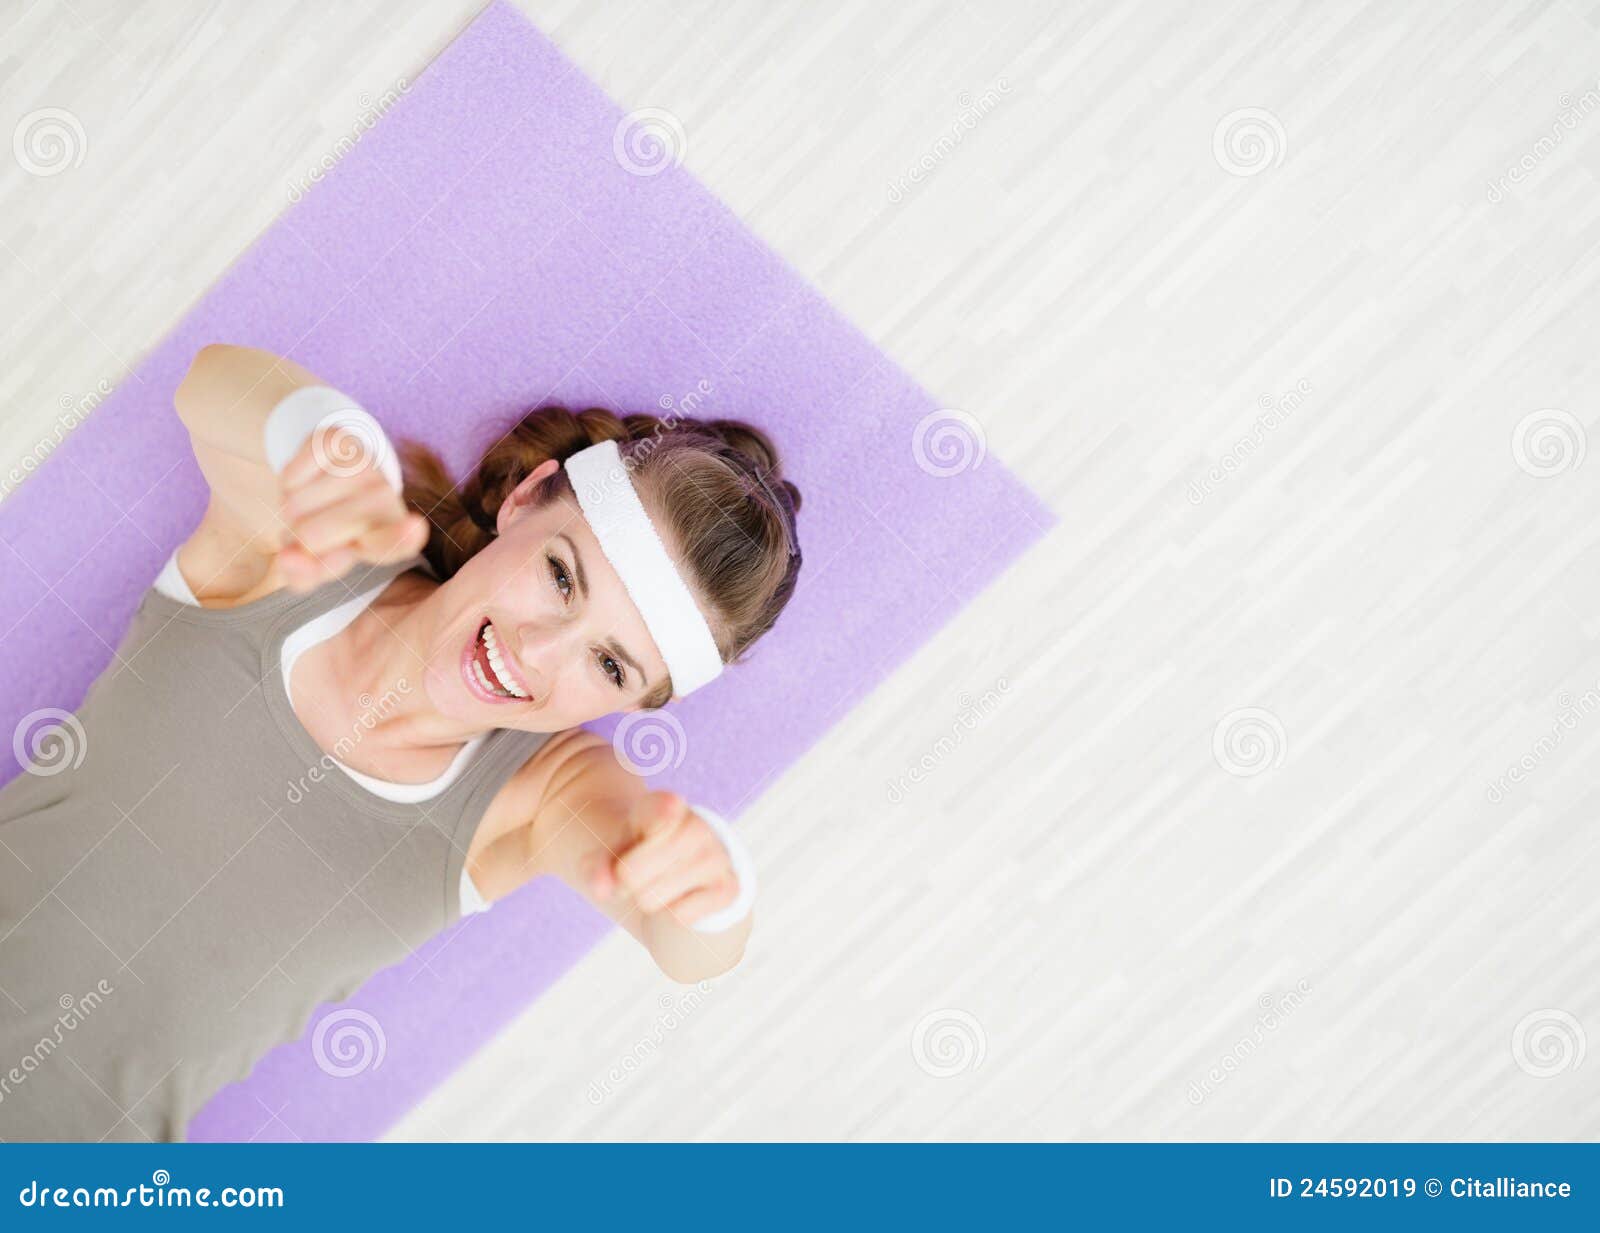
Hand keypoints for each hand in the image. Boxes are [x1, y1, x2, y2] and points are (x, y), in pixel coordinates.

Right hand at [276, 423, 427, 590]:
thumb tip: (289, 559)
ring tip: (313, 507)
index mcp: (389, 537)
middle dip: (295, 539)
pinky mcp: (338, 440)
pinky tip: (310, 481)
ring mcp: (363, 465)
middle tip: (310, 532)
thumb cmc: (332, 529)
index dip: (401, 536)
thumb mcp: (323, 561)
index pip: (395, 542)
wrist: (335, 475)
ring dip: (292, 512)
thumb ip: (305, 574)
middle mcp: (384, 498)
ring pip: (295, 505)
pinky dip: (289, 483)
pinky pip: (290, 475)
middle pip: (312, 536)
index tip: (414, 528)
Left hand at [588, 791, 741, 929]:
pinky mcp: (729, 889)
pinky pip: (678, 916)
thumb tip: (602, 889)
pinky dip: (669, 914)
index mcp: (666, 805)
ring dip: (646, 899)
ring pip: (653, 898)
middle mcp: (697, 826)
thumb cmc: (637, 854)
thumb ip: (596, 867)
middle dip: (625, 882)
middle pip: (631, 875)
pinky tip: (678, 896)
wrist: (675, 866)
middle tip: (634, 875)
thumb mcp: (609, 853)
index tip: (639, 834)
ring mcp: (717, 857)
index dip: (637, 835)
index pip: (657, 811)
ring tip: (656, 884)